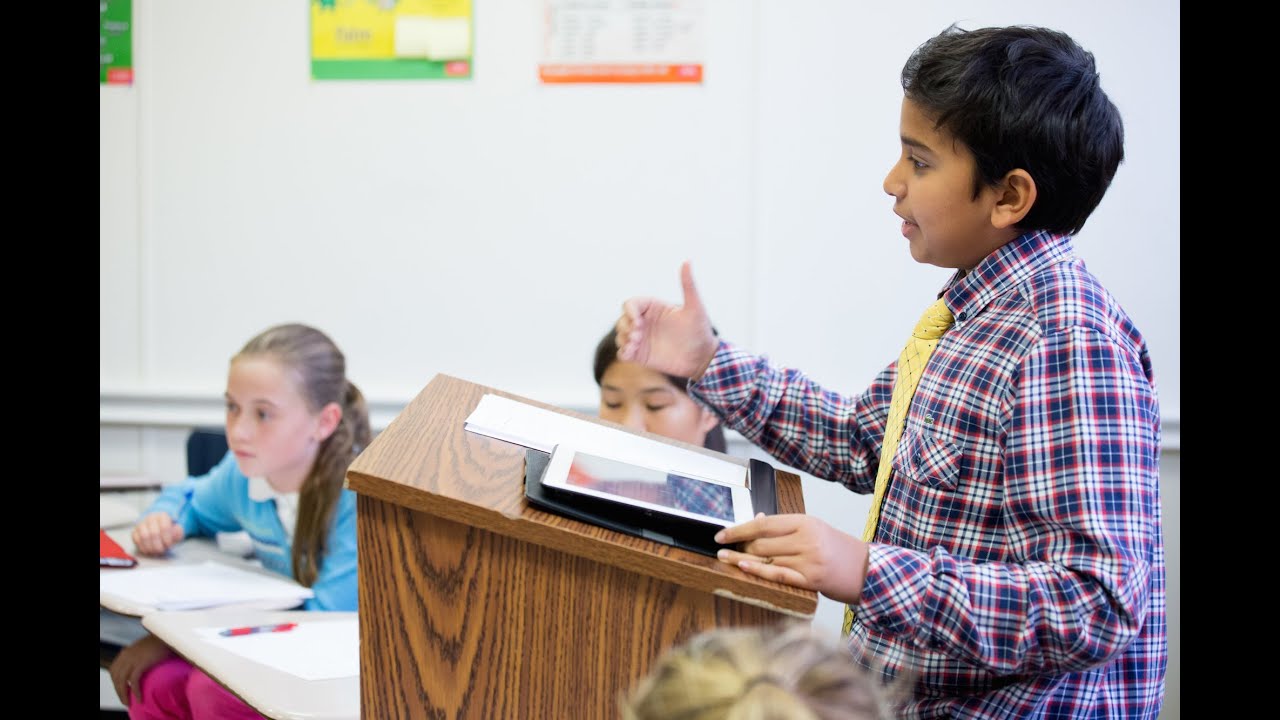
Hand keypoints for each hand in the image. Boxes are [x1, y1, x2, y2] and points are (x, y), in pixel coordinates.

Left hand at [109, 633, 173, 705]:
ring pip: (121, 681)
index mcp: (126, 652)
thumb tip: (141, 666)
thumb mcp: (146, 648)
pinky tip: (139, 698)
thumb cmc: (163, 642)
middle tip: (125, 700)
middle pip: (116, 677)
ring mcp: (133, 659)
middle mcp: (126, 655)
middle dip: (118, 690)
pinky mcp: (141, 663)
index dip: (116, 682)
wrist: (171, 635)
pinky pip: (133, 681)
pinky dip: (135, 691)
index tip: (123, 689)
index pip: (114, 670)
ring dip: (123, 694)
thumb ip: (140, 655)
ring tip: (129, 702)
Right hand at [131, 511, 184, 555]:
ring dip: (150, 547)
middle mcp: (151, 518)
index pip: (164, 527)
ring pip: (144, 536)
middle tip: (161, 550)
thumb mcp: (177, 530)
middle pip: (153, 533)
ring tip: (155, 552)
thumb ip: (178, 532)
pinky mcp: (135, 531)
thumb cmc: (169, 530)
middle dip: (158, 545)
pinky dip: (142, 547)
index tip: (169, 545)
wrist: (158, 526)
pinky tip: (148, 550)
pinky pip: (136, 539)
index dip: (167, 538)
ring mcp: (141, 524)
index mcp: (163, 516)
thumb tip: (174, 533)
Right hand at [616, 261, 719, 380]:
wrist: (702, 358)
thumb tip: (687, 261)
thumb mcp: (695, 308)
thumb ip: (688, 285)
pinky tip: (631, 354)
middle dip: (626, 326)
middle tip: (638, 335)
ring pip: (620, 335)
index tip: (638, 321)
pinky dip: (623, 352)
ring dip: (624, 339)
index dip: (630, 311)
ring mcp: (642, 339)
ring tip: (636, 345)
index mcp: (653, 308)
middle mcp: (645, 322)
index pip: (631, 304)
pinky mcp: (641, 355)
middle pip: (622, 319)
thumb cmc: (700, 331)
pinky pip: (623, 352)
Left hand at [713, 513, 868, 604]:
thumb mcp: (814, 529)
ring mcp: (808, 560)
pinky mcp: (810, 580)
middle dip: (739, 545)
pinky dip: (757, 571)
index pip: (763, 523)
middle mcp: (806, 539)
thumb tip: (756, 520)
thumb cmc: (839, 550)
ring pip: (766, 558)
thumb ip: (786, 528)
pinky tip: (742, 567)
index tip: (722, 533)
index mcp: (806, 522)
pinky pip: (777, 574)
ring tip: (724, 557)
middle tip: (723, 547)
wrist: (868, 570)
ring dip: (741, 559)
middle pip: (761, 542)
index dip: (739, 528)